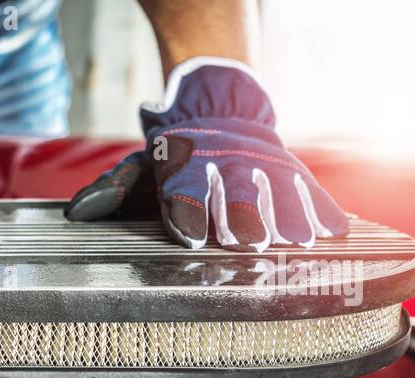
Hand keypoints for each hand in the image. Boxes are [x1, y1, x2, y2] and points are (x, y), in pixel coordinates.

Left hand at [65, 58, 348, 251]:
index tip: (194, 233)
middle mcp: (226, 163)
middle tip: (251, 239)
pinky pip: (309, 189)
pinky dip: (321, 209)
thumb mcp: (140, 164)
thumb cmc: (172, 151)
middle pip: (237, 189)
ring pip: (277, 189)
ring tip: (299, 239)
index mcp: (185, 163)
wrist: (218, 100)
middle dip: (243, 213)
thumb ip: (114, 188)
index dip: (189, 208)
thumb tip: (81, 211)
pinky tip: (333, 231)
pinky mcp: (290, 170)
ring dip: (288, 215)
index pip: (184, 186)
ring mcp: (262, 165)